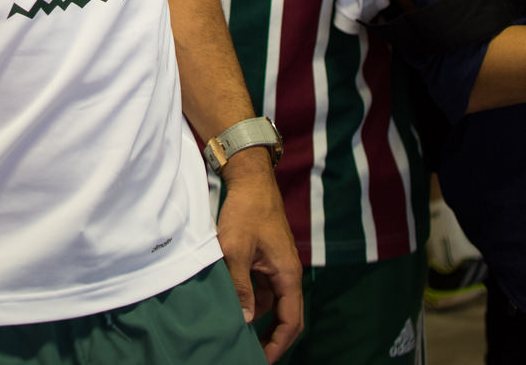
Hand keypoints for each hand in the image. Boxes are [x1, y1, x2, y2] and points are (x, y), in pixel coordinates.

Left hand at [213, 150, 302, 361]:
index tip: (261, 360)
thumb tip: (245, 319)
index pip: (291, 321)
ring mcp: (277, 266)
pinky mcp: (266, 260)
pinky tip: (234, 306)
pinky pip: (262, 288)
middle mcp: (287, 274)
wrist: (250, 179)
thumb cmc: (245, 212)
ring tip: (237, 335)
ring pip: (272, 303)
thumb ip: (240, 285)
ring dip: (259, 319)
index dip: (278, 345)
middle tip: (250, 354)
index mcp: (288, 274)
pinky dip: (252, 300)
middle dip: (272, 338)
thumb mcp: (235, 249)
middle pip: (286, 316)